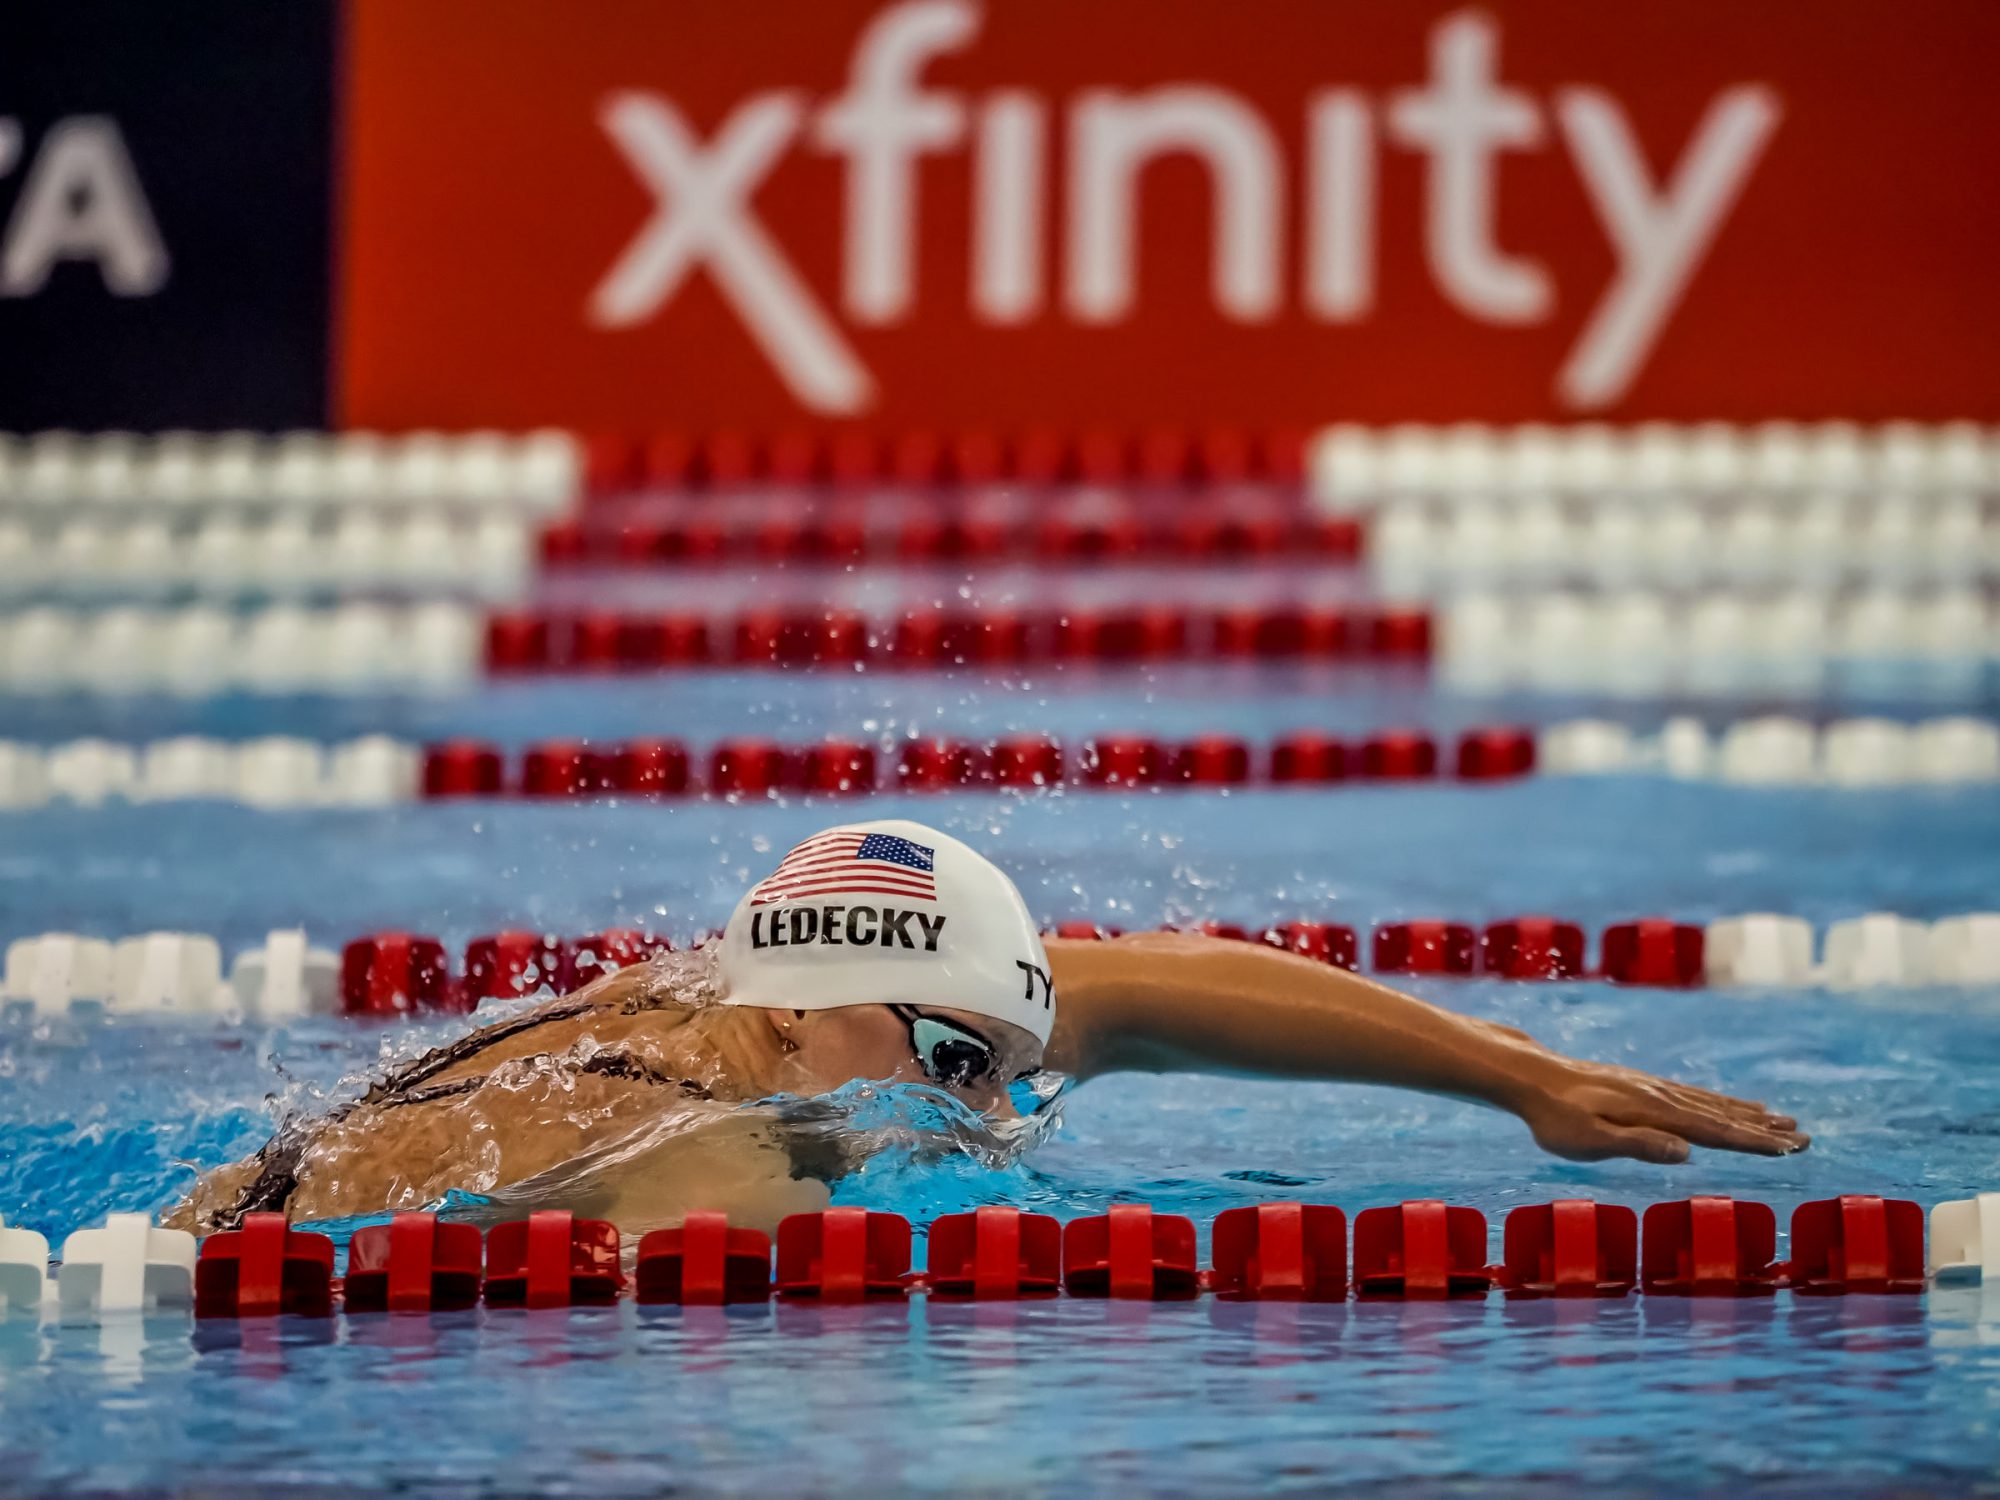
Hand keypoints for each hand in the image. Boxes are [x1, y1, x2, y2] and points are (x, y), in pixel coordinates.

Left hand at [1519, 1060, 1807, 1163]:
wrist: (1531, 1077)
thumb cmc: (1554, 1118)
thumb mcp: (1589, 1140)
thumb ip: (1638, 1145)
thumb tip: (1686, 1152)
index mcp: (1654, 1113)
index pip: (1714, 1132)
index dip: (1754, 1141)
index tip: (1791, 1148)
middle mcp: (1661, 1096)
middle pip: (1722, 1116)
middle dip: (1764, 1130)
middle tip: (1806, 1138)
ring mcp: (1652, 1088)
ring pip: (1711, 1103)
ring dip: (1749, 1114)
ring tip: (1783, 1120)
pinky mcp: (1642, 1086)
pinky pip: (1693, 1095)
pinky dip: (1720, 1103)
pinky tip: (1728, 1106)